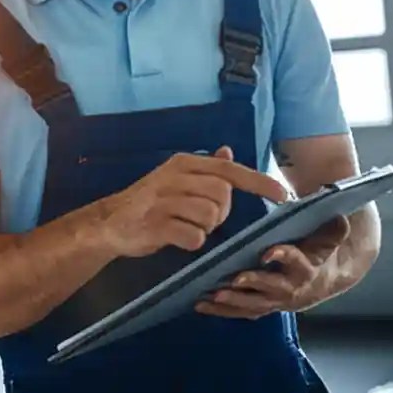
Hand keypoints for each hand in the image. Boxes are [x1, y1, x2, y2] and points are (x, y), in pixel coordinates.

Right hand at [98, 146, 290, 257]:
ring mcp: (163, 199)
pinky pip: (193, 235)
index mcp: (184, 163)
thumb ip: (206, 169)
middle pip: (223, 194)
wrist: (109, 222)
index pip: (229, 169)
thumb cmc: (149, 202)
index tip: (283, 195)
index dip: (259, 182)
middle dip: (221, 212)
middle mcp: (174, 176)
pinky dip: (192, 241)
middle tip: (201, 219)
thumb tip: (228, 151)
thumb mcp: (177, 180)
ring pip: (210, 215)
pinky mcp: (155, 223)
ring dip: (205, 228)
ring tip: (187, 227)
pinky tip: (178, 238)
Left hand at [195, 214, 350, 318]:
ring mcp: (274, 301)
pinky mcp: (262, 307)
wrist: (324, 281)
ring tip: (210, 295)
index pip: (296, 261)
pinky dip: (221, 310)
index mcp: (307, 268)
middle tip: (233, 279)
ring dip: (232, 301)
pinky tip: (201, 305)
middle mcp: (290, 288)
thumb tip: (338, 212)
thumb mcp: (328, 239)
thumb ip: (333, 229)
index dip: (284, 256)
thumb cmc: (319, 253)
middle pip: (271, 288)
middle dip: (253, 284)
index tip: (269, 251)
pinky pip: (241, 312)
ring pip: (253, 304)